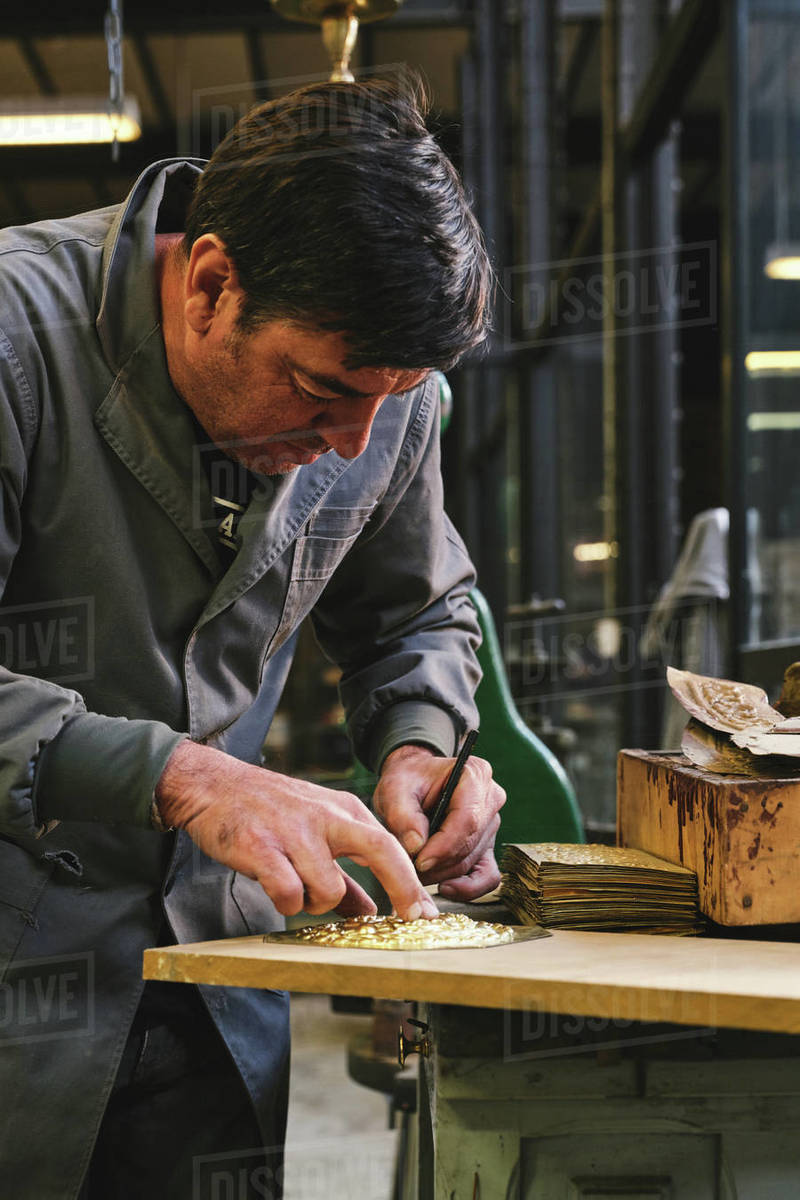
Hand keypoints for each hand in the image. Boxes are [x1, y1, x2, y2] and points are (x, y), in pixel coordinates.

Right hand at [155, 741, 438, 920]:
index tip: (426, 915)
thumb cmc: (270, 811)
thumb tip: (370, 913)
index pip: (391, 845)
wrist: (213, 785)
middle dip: (403, 886)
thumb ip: (345, 876)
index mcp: (343, 811)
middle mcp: (325, 817)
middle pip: (380, 848)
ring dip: (317, 903)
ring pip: (328, 887)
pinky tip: (277, 890)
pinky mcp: (260, 847)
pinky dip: (287, 903)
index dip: (412, 883)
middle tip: (412, 917)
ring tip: (297, 890)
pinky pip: (288, 892)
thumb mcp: (316, 832)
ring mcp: (293, 831)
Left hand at [372, 744, 505, 900]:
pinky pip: (487, 876)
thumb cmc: (407, 780)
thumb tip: (416, 846)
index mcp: (475, 775)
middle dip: (437, 863)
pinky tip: (444, 888)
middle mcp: (491, 799)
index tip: (419, 861)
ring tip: (414, 872)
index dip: (444, 846)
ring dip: (441, 874)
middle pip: (469, 844)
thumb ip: (403, 814)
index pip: (468, 819)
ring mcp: (491, 825)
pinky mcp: (486, 846)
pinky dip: (467, 888)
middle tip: (408, 870)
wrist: (412, 781)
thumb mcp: (395, 789)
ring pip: (471, 862)